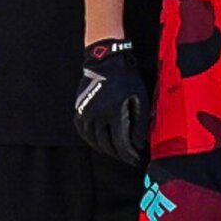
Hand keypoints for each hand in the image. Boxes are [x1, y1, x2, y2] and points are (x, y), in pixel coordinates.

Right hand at [74, 41, 149, 167]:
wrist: (105, 61)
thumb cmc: (125, 78)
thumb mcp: (140, 98)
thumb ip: (140, 122)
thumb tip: (139, 143)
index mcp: (113, 113)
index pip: (120, 142)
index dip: (128, 154)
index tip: (135, 159)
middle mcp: (97, 115)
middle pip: (106, 144)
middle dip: (118, 154)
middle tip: (127, 157)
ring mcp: (85, 112)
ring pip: (92, 140)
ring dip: (104, 149)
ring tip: (114, 152)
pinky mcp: (79, 109)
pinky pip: (82, 131)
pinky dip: (90, 139)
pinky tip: (98, 142)